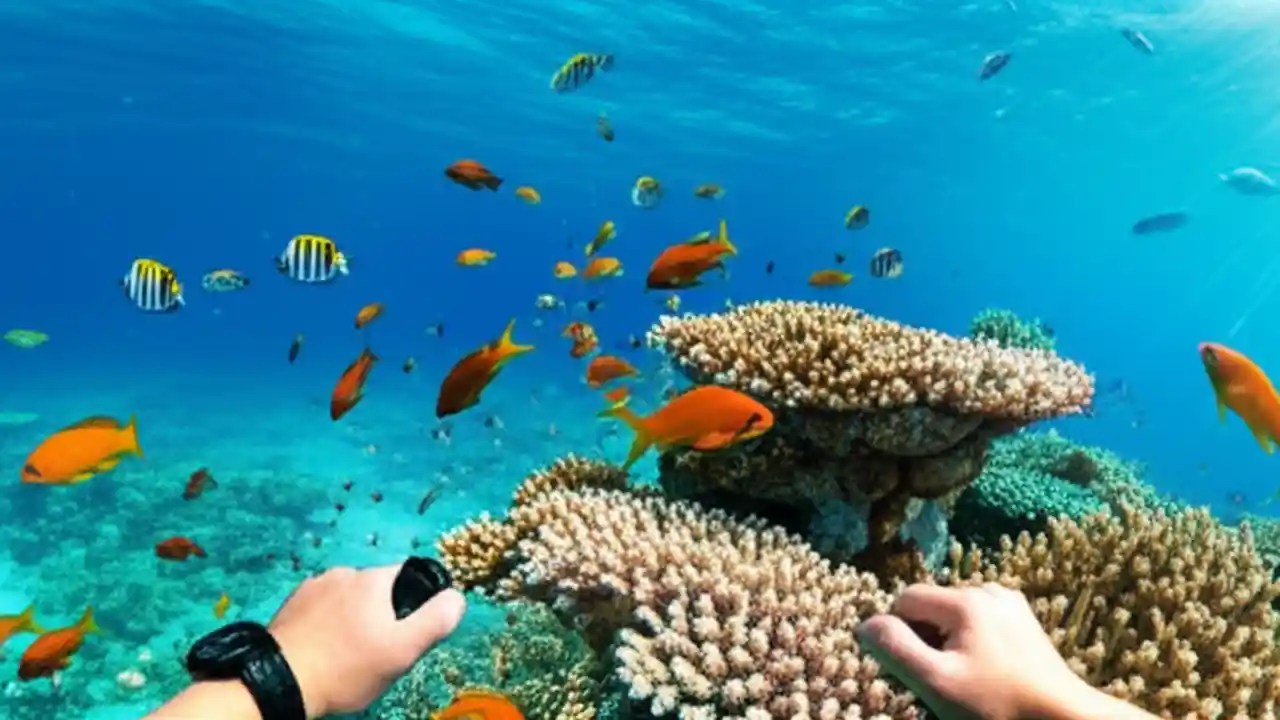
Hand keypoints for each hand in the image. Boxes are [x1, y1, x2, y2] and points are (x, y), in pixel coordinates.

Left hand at [269, 564, 465, 717]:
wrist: (280, 682)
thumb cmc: (347, 667)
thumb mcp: (402, 650)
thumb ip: (436, 620)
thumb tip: (456, 597)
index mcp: (373, 579)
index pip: (408, 578)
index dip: (412, 607)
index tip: (403, 636)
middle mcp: (343, 572)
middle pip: (377, 590)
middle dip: (380, 616)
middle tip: (374, 652)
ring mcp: (312, 586)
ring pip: (347, 599)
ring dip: (351, 619)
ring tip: (345, 654)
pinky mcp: (291, 604)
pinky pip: (321, 609)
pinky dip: (327, 624)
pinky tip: (322, 650)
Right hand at [856, 583, 1088, 719]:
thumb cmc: (998, 707)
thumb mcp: (937, 683)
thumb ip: (895, 649)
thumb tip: (865, 625)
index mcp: (964, 600)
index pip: (905, 600)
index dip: (898, 635)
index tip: (915, 672)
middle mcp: (988, 591)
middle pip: (931, 607)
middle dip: (926, 640)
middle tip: (942, 682)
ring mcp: (1010, 605)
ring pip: (955, 616)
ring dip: (949, 643)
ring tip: (966, 681)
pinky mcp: (1025, 622)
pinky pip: (981, 623)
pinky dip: (973, 644)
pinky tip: (988, 674)